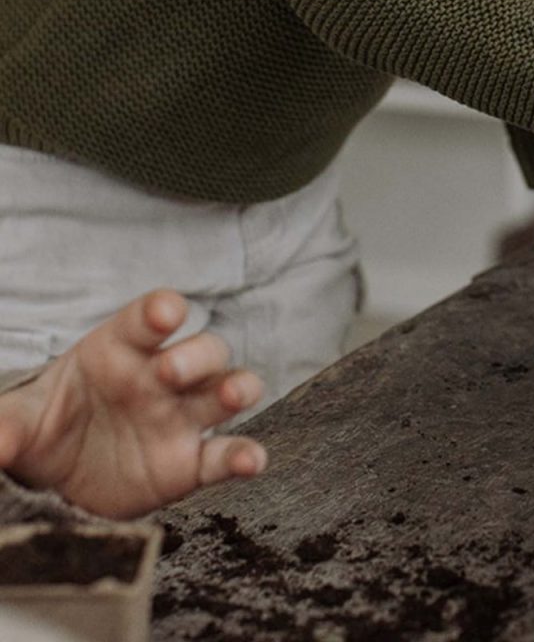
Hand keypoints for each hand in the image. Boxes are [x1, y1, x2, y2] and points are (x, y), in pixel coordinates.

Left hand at [0, 290, 266, 518]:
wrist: (56, 479)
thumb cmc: (46, 426)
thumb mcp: (20, 419)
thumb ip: (5, 425)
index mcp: (120, 349)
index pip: (149, 316)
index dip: (161, 310)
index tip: (166, 313)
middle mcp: (161, 376)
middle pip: (200, 349)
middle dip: (194, 356)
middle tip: (169, 373)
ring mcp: (180, 417)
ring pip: (227, 388)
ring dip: (236, 387)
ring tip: (233, 396)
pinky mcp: (189, 463)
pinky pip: (224, 455)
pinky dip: (244, 455)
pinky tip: (252, 461)